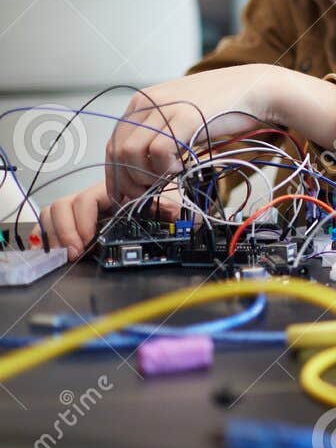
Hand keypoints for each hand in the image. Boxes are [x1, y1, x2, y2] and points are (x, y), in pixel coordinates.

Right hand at [41, 180, 180, 260]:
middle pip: (62, 206)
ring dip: (55, 235)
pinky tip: (51, 251)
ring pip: (52, 212)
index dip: (82, 222)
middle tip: (75, 254)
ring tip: (66, 254)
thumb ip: (170, 212)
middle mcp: (92, 199)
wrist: (160, 207)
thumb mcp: (167, 207)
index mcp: (113, 192)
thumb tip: (180, 220)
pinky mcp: (72, 223)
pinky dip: (45, 236)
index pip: (86, 201)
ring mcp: (80, 211)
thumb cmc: (160, 205)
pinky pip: (48, 223)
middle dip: (65, 232)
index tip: (86, 244)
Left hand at [105, 65, 288, 204]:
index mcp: (143, 101)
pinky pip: (158, 152)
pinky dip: (167, 168)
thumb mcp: (183, 119)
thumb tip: (143, 171)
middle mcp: (147, 101)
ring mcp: (164, 107)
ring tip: (170, 178)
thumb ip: (161, 136)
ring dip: (147, 175)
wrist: (257, 89)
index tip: (126, 194)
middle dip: (129, 181)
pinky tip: (183, 167)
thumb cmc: (225, 107)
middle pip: (118, 151)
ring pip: (131, 153)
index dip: (117, 174)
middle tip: (146, 195)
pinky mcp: (183, 116)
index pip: (113, 143)